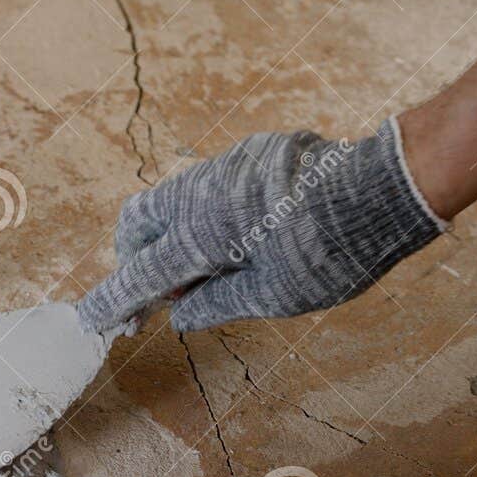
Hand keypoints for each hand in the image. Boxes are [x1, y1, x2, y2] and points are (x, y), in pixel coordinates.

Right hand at [77, 118, 445, 333]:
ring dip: (169, 236)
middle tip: (158, 292)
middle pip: (137, 222)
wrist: (384, 187)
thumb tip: (181, 313)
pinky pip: (204, 187)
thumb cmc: (332, 249)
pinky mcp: (248, 156)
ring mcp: (223, 169)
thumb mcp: (276, 295)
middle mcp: (200, 195)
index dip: (114, 301)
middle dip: (133, 256)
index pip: (141, 273)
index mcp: (200, 234)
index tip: (91, 320)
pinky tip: (237, 240)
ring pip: (169, 200)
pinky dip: (200, 217)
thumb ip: (219, 303)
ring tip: (205, 272)